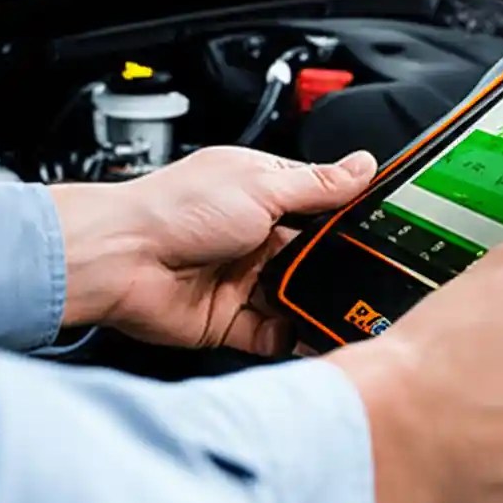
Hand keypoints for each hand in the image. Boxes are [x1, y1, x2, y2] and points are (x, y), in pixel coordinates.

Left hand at [49, 146, 376, 353]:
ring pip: (294, 296)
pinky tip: (310, 336)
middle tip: (368, 279)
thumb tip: (362, 164)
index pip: (317, 204)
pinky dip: (291, 338)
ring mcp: (240, 277)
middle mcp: (251, 234)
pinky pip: (271, 333)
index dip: (347, 218)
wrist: (120, 259)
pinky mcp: (227, 319)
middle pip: (310, 256)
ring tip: (345, 310)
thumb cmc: (173, 209)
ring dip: (314, 303)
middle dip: (334, 268)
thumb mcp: (262, 186)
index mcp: (259, 191)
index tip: (382, 232)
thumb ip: (318, 184)